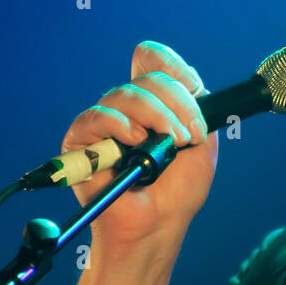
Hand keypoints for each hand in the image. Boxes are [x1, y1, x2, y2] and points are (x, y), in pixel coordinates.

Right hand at [62, 40, 218, 255]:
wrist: (158, 225)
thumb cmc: (178, 192)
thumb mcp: (203, 143)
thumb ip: (199, 106)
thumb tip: (188, 78)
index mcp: (153, 103)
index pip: (152, 59)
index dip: (174, 68)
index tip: (195, 91)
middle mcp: (127, 109)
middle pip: (147, 76)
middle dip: (177, 104)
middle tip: (188, 136)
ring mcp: (104, 123)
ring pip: (126, 94)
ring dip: (157, 115)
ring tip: (170, 144)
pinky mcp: (81, 142)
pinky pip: (97, 117)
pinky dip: (120, 125)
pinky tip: (135, 142)